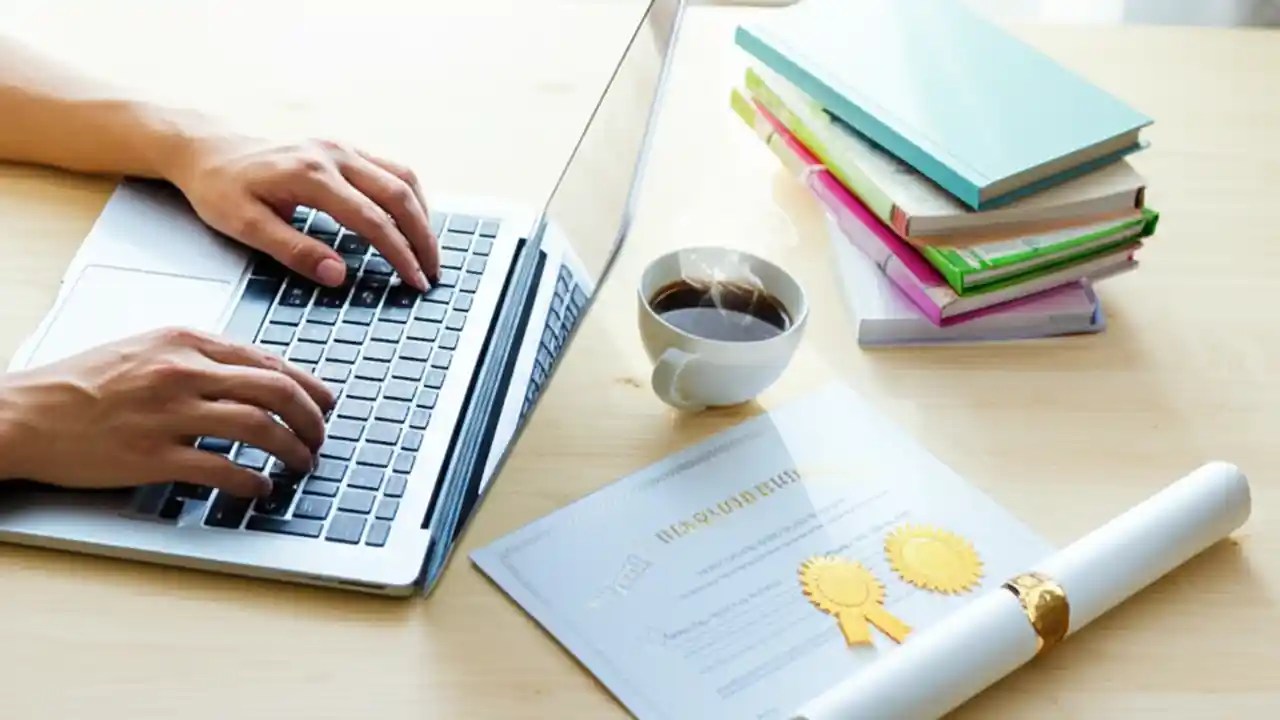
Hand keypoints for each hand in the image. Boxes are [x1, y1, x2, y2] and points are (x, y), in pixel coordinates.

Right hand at [0, 328, 334, 496]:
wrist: (22, 414)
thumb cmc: (82, 384)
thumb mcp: (147, 350)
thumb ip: (200, 358)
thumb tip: (256, 376)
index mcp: (184, 342)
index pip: (268, 360)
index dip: (308, 385)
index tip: (326, 402)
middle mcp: (182, 372)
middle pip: (275, 391)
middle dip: (311, 417)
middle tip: (321, 437)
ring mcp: (168, 415)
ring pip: (258, 428)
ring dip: (292, 449)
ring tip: (303, 462)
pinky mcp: (152, 456)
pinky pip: (221, 469)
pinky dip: (252, 481)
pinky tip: (262, 488)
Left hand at [166, 133, 438, 290]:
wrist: (204, 145)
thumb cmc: (218, 186)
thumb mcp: (244, 226)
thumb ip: (295, 251)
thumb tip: (339, 275)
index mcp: (311, 175)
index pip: (372, 220)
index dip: (399, 254)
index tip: (414, 281)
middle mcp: (334, 154)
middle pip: (399, 195)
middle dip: (423, 238)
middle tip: (433, 272)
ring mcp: (341, 147)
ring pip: (403, 177)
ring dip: (422, 215)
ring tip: (428, 250)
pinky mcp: (343, 148)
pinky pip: (391, 168)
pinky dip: (409, 196)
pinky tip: (411, 219)